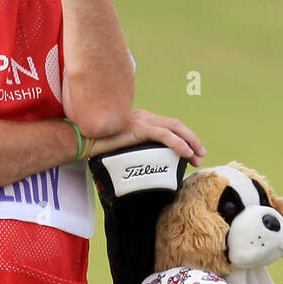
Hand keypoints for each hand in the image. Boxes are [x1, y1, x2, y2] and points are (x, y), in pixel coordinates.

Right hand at [90, 109, 205, 164]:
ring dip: (190, 142)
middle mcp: (143, 117)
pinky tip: (186, 153)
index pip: (167, 126)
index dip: (183, 138)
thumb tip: (140, 166)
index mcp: (140, 120)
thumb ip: (132, 151)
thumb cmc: (96, 145)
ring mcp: (141, 121)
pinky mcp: (138, 127)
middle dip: (192, 140)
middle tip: (201, 155)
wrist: (81, 139)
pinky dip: (178, 144)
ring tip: (198, 156)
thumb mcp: (120, 147)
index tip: (191, 153)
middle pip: (175, 125)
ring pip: (174, 129)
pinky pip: (164, 135)